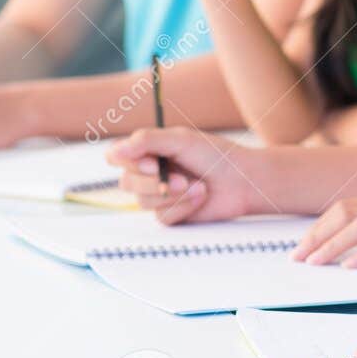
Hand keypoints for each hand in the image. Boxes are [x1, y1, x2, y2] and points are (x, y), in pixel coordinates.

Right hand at [107, 127, 264, 223]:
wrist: (243, 181)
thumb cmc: (214, 155)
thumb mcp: (181, 140)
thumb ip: (146, 141)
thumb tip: (113, 151)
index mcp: (148, 151)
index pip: (117, 156)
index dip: (127, 162)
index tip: (152, 164)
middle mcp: (149, 173)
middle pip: (126, 182)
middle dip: (154, 182)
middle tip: (182, 179)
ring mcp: (159, 195)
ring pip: (143, 201)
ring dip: (173, 194)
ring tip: (199, 186)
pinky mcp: (171, 215)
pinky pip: (162, 216)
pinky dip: (183, 207)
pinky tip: (201, 198)